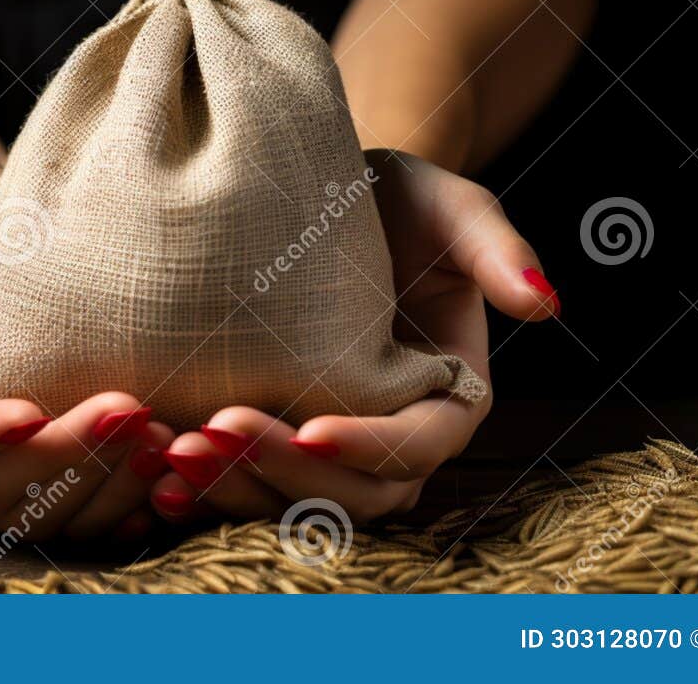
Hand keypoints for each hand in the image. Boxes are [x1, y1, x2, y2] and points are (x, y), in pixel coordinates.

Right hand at [0, 156, 171, 539]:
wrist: (11, 213)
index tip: (30, 404)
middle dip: (60, 464)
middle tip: (127, 415)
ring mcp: (15, 465)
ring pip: (51, 512)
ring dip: (107, 485)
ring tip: (163, 435)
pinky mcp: (69, 461)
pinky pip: (95, 506)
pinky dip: (132, 501)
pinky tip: (176, 472)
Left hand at [148, 148, 556, 525]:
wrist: (312, 194)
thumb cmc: (388, 194)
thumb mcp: (444, 202)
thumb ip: (493, 244)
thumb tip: (545, 303)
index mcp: (446, 395)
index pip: (418, 446)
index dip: (370, 445)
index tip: (312, 426)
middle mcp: (390, 436)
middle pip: (352, 493)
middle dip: (285, 473)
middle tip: (214, 433)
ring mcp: (329, 448)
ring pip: (293, 504)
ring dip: (234, 490)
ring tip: (172, 454)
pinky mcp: (273, 445)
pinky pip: (243, 490)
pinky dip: (201, 494)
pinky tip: (152, 478)